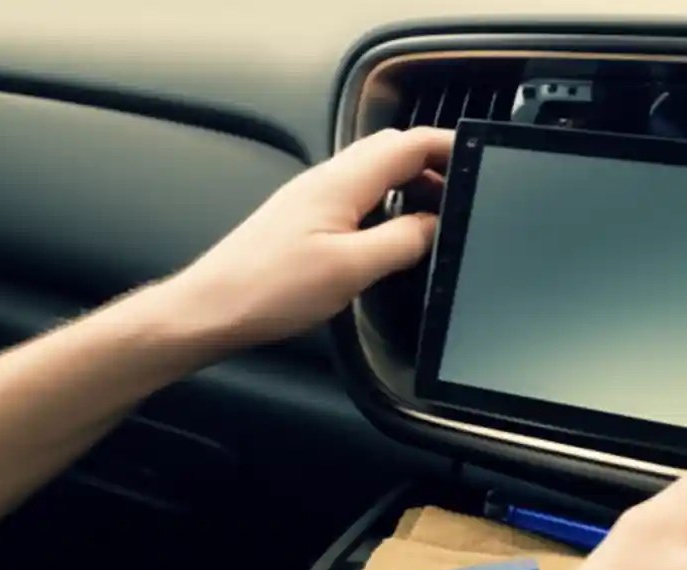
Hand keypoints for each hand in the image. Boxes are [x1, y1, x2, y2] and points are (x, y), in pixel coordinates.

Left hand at [155, 127, 451, 352]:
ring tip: (437, 217)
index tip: (476, 157)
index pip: (406, 143)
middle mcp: (325, 181)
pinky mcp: (304, 220)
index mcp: (339, 183)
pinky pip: (358, 199)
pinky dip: (388, 206)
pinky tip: (394, 235)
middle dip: (433, 165)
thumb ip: (402, 241)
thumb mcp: (350, 269)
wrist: (210, 309)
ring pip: (374, 175)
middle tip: (463, 192)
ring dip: (411, 186)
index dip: (446, 146)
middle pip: (391, 152)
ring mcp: (312, 199)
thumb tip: (435, 227)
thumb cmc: (266, 289)